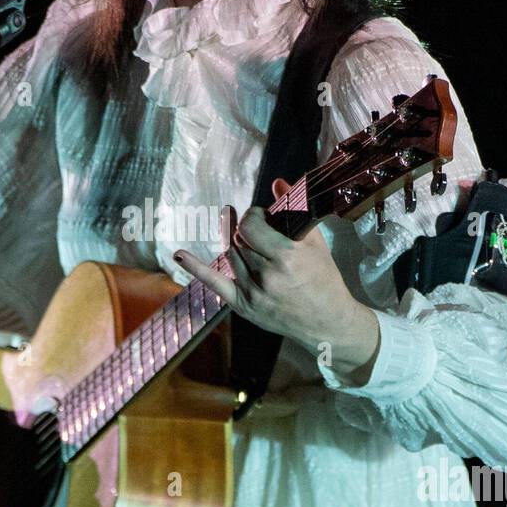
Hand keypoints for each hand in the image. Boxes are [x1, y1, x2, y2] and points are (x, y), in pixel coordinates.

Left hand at [173, 177, 380, 379]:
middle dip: (250, 232)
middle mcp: (266, 275)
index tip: (264, 218)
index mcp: (286, 257)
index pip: (251, 225)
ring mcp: (252, 292)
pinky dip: (195, 267)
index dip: (254, 217)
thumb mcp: (315, 243)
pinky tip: (179, 254)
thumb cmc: (324, 280)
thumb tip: (276, 182)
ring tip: (253, 247)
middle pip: (240, 240)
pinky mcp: (243, 306)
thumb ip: (294, 210)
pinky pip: (214, 283)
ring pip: (230, 255)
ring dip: (239, 246)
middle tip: (263, 235)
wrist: (327, 324)